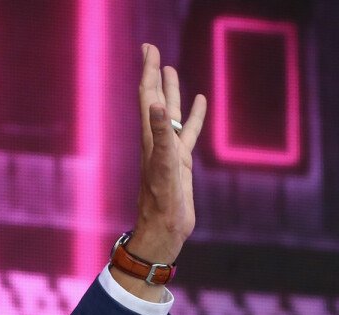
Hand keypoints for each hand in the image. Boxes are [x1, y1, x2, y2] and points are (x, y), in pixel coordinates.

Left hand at [128, 43, 206, 264]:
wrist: (162, 231)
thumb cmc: (161, 203)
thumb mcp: (163, 167)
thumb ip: (160, 136)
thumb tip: (158, 106)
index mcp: (151, 139)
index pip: (148, 97)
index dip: (148, 72)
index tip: (148, 48)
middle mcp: (157, 141)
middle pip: (155, 99)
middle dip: (153, 74)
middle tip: (152, 49)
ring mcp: (169, 151)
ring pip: (171, 113)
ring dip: (171, 90)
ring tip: (171, 68)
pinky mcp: (181, 162)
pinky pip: (188, 132)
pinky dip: (194, 116)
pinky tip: (200, 102)